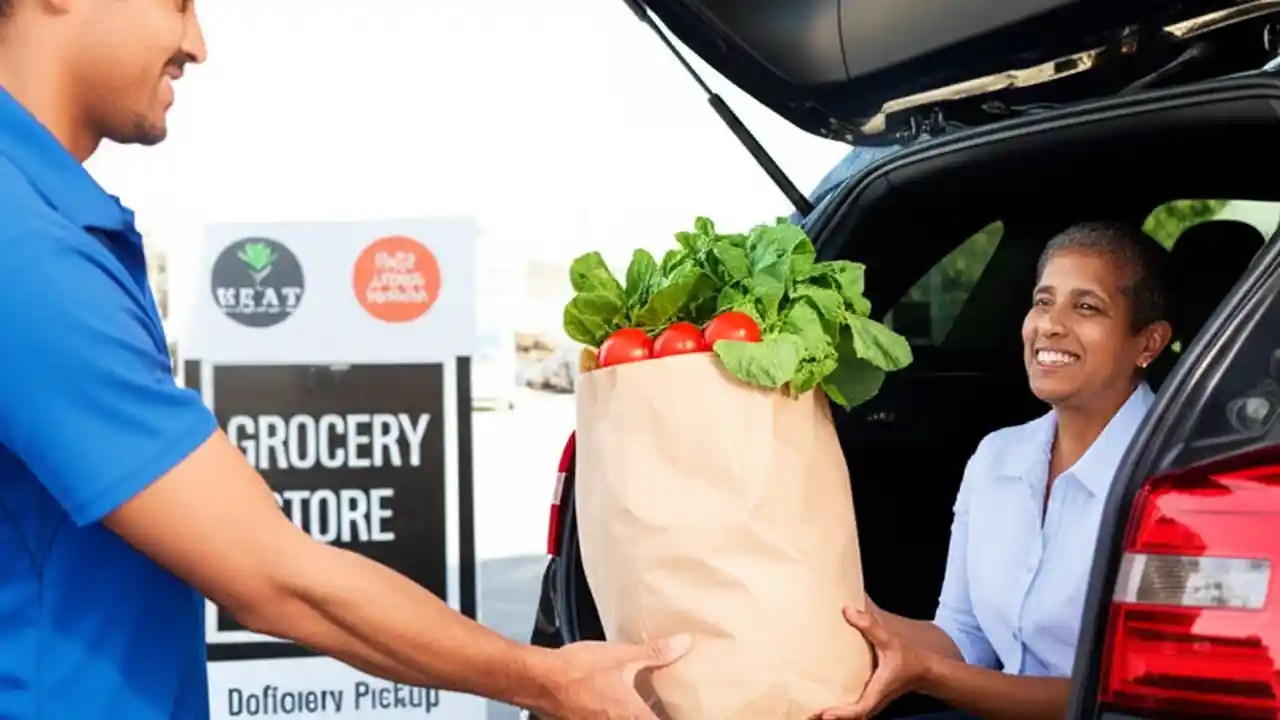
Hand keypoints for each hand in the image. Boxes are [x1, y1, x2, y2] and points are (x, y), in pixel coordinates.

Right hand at [535, 634, 692, 719]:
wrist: (539, 680)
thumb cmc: (577, 671)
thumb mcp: (621, 657)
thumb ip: (655, 653)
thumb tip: (683, 644)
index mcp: (633, 717)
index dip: (678, 716)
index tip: (685, 709)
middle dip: (656, 713)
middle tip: (666, 704)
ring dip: (639, 713)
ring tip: (646, 703)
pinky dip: (620, 714)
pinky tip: (619, 703)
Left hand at [816, 606, 931, 719]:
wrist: (924, 671)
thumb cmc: (908, 658)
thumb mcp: (889, 640)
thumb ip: (869, 625)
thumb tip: (846, 610)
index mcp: (878, 689)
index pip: (860, 709)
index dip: (843, 714)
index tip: (825, 715)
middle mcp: (873, 700)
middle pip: (850, 718)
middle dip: (829, 718)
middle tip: (807, 715)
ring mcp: (871, 703)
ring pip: (851, 716)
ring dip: (832, 716)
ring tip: (809, 714)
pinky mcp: (869, 699)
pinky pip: (852, 711)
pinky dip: (839, 711)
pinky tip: (822, 706)